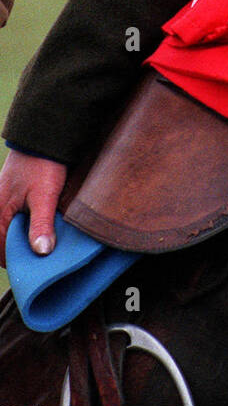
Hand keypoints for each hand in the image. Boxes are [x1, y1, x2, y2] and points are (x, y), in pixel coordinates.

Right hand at [0, 149, 67, 268]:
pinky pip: (15, 219)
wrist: (42, 135)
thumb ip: (41, 224)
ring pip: (11, 230)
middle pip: (4, 242)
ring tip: (45, 242)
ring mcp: (3, 202)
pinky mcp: (12, 195)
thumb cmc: (42, 164)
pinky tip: (43, 225)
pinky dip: (26, 225)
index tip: (36, 270)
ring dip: (24, 238)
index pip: (1, 252)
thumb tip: (41, 253)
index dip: (17, 263)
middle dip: (21, 251)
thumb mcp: (45, 196)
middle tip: (43, 257)